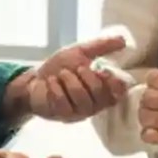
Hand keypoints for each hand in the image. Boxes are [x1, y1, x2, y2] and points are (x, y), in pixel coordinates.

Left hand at [6, 36, 130, 123]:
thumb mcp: (80, 52)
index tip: (104, 70)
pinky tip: (51, 82)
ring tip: (61, 74)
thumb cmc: (59, 67)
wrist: (34, 79)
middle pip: (100, 95)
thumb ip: (101, 47)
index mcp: (102, 91)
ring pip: (82, 100)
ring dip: (70, 82)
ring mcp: (78, 113)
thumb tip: (123, 40)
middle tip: (78, 68)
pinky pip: (64, 103)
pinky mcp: (62, 116)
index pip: (118, 93)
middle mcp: (93, 105)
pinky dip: (56, 89)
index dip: (114, 83)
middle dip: (88, 78)